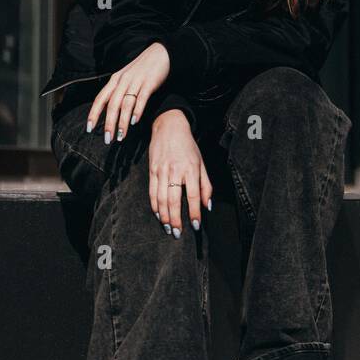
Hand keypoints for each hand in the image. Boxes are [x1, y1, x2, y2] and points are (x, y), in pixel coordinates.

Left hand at [86, 42, 169, 142]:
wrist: (161, 53)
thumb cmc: (142, 68)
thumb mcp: (125, 78)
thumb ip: (116, 92)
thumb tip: (107, 110)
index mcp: (115, 80)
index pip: (100, 99)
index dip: (94, 114)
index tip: (89, 128)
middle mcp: (123, 80)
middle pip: (112, 105)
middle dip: (109, 124)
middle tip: (108, 139)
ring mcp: (136, 81)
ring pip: (126, 104)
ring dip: (122, 122)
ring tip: (121, 136)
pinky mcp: (149, 82)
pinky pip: (141, 98)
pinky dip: (137, 110)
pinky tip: (135, 122)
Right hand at [149, 109, 211, 235]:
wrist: (169, 126)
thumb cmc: (188, 146)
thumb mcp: (201, 163)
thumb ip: (206, 185)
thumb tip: (207, 206)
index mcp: (191, 169)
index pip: (193, 195)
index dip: (194, 212)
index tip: (195, 225)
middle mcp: (175, 171)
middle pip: (174, 200)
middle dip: (175, 219)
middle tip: (177, 233)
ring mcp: (161, 171)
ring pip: (161, 199)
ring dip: (164, 216)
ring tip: (167, 228)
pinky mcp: (152, 170)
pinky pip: (152, 192)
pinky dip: (154, 206)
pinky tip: (158, 214)